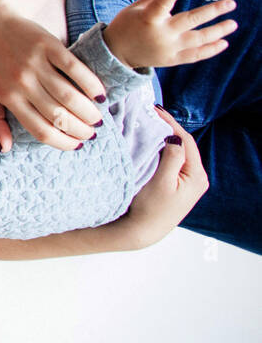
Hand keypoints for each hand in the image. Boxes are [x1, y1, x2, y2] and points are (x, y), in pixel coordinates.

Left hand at [0, 6, 104, 150]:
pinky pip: (74, 69)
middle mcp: (21, 82)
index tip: (76, 146)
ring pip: (69, 95)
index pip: (39, 129)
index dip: (61, 142)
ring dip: (88, 111)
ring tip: (97, 118)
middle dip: (79, 129)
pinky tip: (100, 94)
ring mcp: (35, 63)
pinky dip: (90, 84)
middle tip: (91, 133)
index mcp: (8, 97)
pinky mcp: (47, 46)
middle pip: (58, 115)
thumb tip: (4, 148)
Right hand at [103, 0, 235, 70]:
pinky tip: (223, 43)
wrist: (116, 53)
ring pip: (198, 39)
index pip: (159, 5)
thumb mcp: (134, 8)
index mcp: (147, 18)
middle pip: (190, 21)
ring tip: (232, 24)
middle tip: (231, 3)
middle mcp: (160, 34)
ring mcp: (168, 48)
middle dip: (212, 11)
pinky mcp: (171, 59)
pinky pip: (195, 55)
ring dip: (217, 31)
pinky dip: (210, 50)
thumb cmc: (126, 25)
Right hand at [119, 108, 206, 248]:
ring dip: (166, 138)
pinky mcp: (178, 184)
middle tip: (152, 113)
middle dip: (169, 129)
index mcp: (197, 176)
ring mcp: (188, 182)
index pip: (186, 141)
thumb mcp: (162, 182)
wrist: (144, 231)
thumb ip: (172, 158)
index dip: (171, 124)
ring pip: (179, 152)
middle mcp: (197, 178)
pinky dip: (164, 149)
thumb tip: (174, 138)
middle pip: (185, 145)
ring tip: (151, 124)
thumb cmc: (151, 209)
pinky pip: (173, 160)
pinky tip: (153, 144)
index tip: (156, 111)